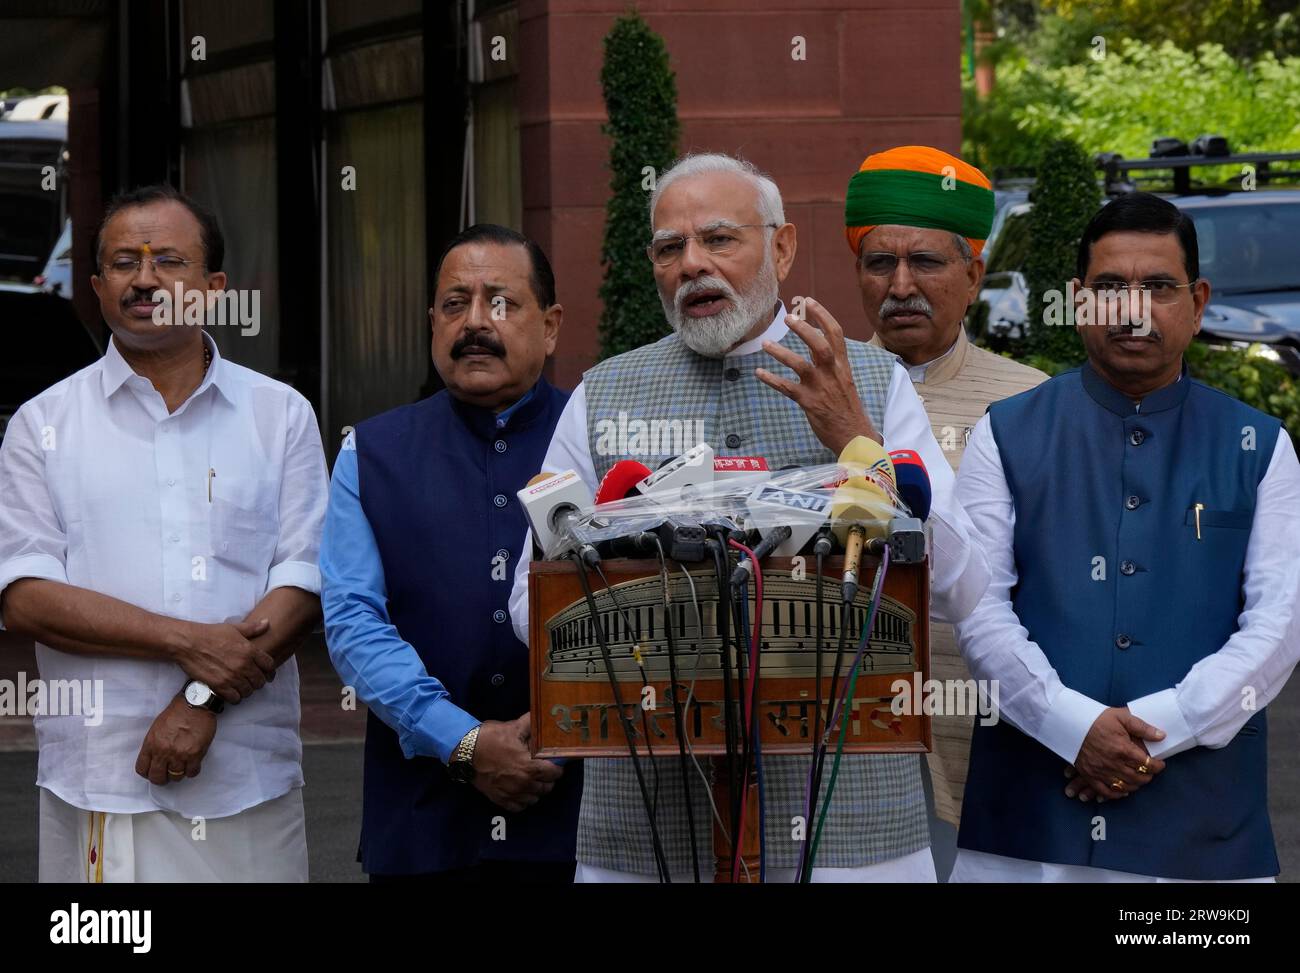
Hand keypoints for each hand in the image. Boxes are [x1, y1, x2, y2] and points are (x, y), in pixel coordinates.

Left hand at [135, 693, 216, 784]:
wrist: (194, 704)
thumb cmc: (176, 713)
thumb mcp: (156, 728)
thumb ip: (153, 745)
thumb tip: (155, 759)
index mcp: (151, 744)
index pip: (142, 769)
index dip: (147, 773)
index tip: (153, 771)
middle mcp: (163, 752)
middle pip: (157, 778)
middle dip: (162, 779)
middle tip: (167, 775)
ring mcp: (180, 754)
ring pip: (176, 777)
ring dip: (179, 773)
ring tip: (182, 766)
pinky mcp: (195, 754)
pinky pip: (192, 772)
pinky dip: (192, 770)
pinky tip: (192, 764)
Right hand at [175, 618, 275, 702]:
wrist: (188, 643)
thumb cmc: (210, 634)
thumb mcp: (234, 628)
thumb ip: (253, 628)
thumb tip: (267, 623)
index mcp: (249, 650)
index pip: (269, 665)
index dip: (269, 671)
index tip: (266, 673)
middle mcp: (243, 665)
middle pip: (260, 681)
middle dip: (258, 681)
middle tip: (251, 681)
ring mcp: (232, 677)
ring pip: (248, 691)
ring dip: (246, 690)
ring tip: (241, 687)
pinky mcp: (219, 686)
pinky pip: (235, 698)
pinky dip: (235, 697)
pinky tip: (231, 692)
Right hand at [469, 713, 562, 812]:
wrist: (464, 752)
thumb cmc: (490, 738)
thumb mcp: (513, 727)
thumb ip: (532, 724)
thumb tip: (545, 718)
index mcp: (529, 767)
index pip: (555, 773)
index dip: (557, 766)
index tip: (553, 761)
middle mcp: (523, 784)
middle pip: (547, 788)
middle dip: (548, 778)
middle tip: (542, 768)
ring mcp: (511, 794)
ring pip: (534, 798)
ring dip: (536, 789)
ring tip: (532, 778)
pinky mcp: (500, 800)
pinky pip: (520, 807)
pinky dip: (523, 800)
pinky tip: (520, 789)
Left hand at [754, 298, 879, 454]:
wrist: (856, 436)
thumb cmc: (848, 409)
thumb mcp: (845, 381)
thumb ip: (833, 365)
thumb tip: (819, 348)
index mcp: (843, 366)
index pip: (836, 334)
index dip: (822, 315)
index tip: (809, 301)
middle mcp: (833, 374)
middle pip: (820, 345)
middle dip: (804, 329)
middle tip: (788, 318)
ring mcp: (821, 388)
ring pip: (801, 365)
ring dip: (782, 353)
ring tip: (766, 344)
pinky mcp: (810, 403)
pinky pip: (787, 388)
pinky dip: (772, 380)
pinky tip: (759, 373)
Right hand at [1071, 707, 1166, 798]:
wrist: (1070, 723)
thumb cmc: (1096, 719)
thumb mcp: (1120, 716)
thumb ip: (1142, 727)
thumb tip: (1161, 736)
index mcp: (1123, 749)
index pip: (1147, 764)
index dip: (1157, 765)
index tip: (1159, 763)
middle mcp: (1113, 764)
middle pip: (1138, 777)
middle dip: (1149, 775)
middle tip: (1150, 770)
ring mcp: (1101, 772)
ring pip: (1125, 786)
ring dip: (1136, 785)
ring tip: (1139, 778)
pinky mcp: (1090, 775)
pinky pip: (1106, 791)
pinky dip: (1117, 794)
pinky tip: (1123, 790)